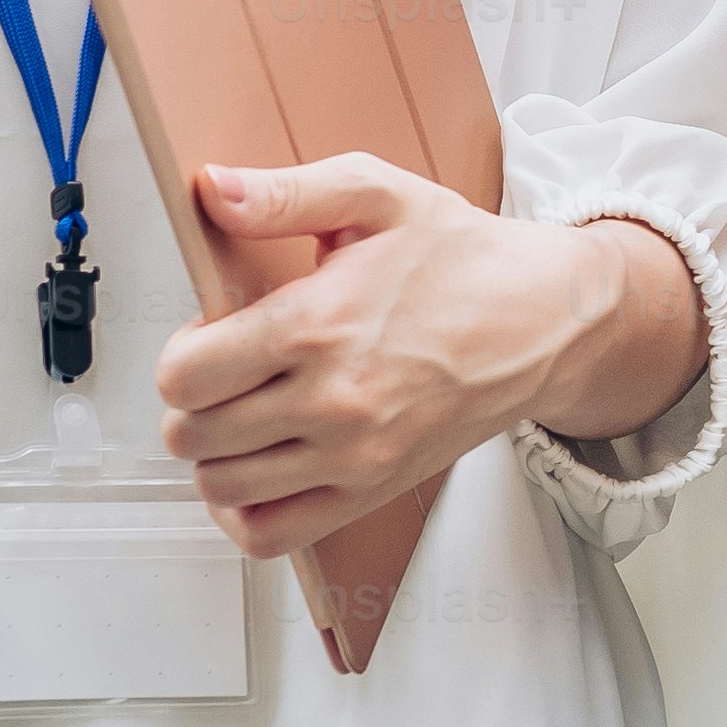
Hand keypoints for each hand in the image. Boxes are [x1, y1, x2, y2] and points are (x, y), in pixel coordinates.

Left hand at [155, 155, 614, 558]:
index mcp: (317, 325)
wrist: (547, 321)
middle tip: (229, 374)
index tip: (208, 338)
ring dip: (215, 453)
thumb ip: (286, 193)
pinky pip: (272, 534)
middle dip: (193, 401)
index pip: (185, 376)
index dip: (180, 354)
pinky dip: (243, 513)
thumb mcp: (378, 197)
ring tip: (243, 417)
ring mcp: (353, 455)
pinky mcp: (373, 489)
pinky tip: (255, 473)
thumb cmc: (464, 259)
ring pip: (221, 486)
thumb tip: (213, 192)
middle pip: (192, 435)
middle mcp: (332, 400)